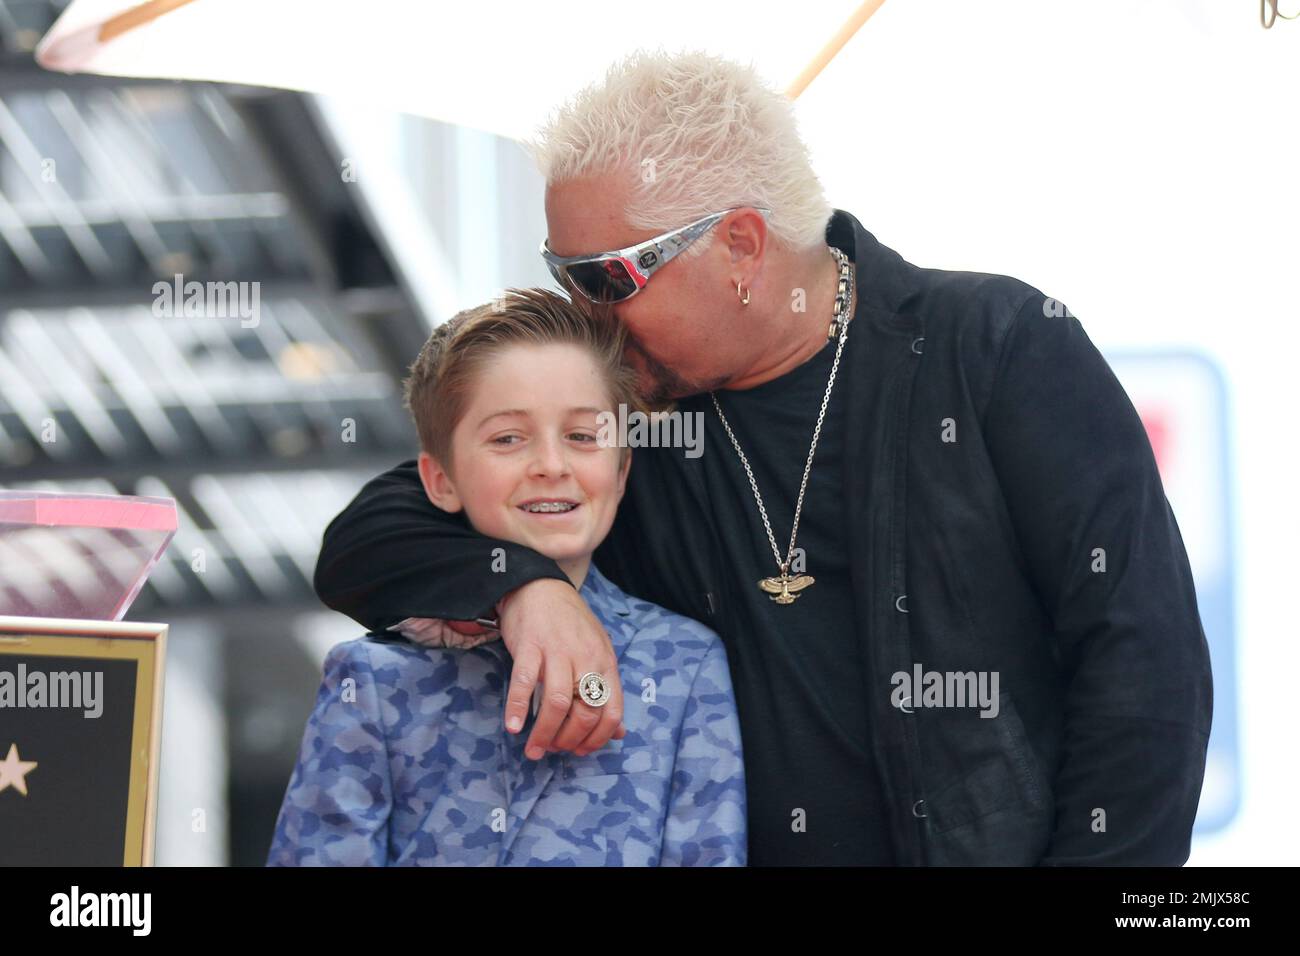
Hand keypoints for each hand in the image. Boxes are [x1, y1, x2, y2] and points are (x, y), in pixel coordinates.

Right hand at [496, 578, 625, 758]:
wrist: (540, 587)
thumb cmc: (569, 624)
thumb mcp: (597, 653)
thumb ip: (607, 692)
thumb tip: (619, 732)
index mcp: (605, 663)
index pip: (612, 712)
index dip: (598, 739)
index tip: (580, 751)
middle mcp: (587, 659)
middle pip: (586, 712)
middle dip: (570, 740)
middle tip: (554, 750)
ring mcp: (558, 651)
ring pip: (559, 703)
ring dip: (545, 733)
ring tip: (534, 749)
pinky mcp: (531, 646)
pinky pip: (525, 683)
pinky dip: (518, 708)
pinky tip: (513, 727)